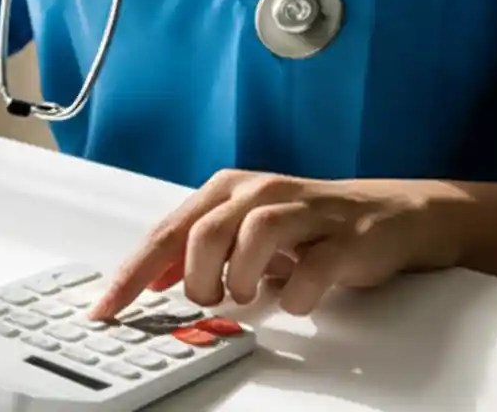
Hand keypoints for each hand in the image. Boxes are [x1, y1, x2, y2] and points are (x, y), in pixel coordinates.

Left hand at [91, 170, 465, 317]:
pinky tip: (293, 300)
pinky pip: (314, 266)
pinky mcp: (344, 236)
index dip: (134, 273)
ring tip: (247, 295)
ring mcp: (304, 211)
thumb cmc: (304, 227)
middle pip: (205, 232)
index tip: (108, 307)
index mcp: (225, 190)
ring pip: (254, 235)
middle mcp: (259, 191)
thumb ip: (196, 251)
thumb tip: (152, 279)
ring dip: (241, 278)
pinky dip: (297, 293)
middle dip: (197, 278)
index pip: (166, 233)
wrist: (388, 214)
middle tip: (209, 298)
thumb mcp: (240, 232)